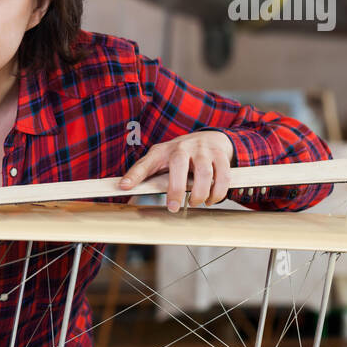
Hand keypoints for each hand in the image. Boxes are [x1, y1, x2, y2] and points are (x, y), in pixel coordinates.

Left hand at [118, 130, 233, 211]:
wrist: (209, 138)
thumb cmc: (180, 154)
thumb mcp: (161, 160)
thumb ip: (147, 174)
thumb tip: (127, 190)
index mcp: (162, 152)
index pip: (145, 162)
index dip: (134, 174)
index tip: (124, 187)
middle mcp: (182, 147)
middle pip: (178, 165)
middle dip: (176, 189)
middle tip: (174, 208)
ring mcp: (202, 150)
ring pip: (204, 172)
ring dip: (201, 193)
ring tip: (196, 203)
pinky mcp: (220, 155)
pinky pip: (223, 175)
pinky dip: (219, 191)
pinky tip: (213, 199)